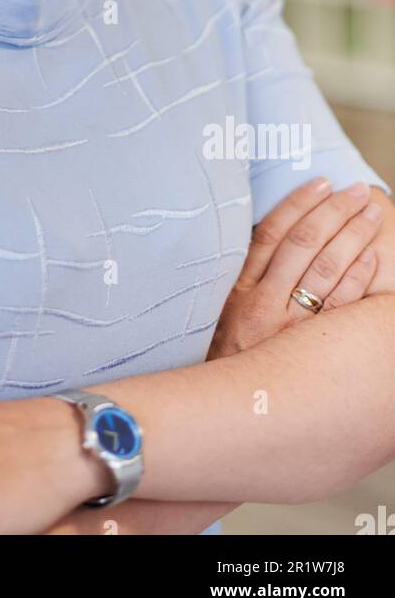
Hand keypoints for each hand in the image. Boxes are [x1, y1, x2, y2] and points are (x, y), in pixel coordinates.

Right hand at [207, 176, 381, 359]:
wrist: (231, 415)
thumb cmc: (231, 361)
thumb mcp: (225, 315)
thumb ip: (247, 279)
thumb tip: (273, 239)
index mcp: (240, 289)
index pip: (272, 233)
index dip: (299, 204)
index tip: (321, 182)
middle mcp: (264, 303)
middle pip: (305, 244)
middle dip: (335, 212)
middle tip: (358, 192)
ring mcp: (290, 327)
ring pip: (327, 269)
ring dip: (354, 236)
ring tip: (372, 215)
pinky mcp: (312, 350)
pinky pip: (342, 307)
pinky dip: (358, 278)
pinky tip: (371, 258)